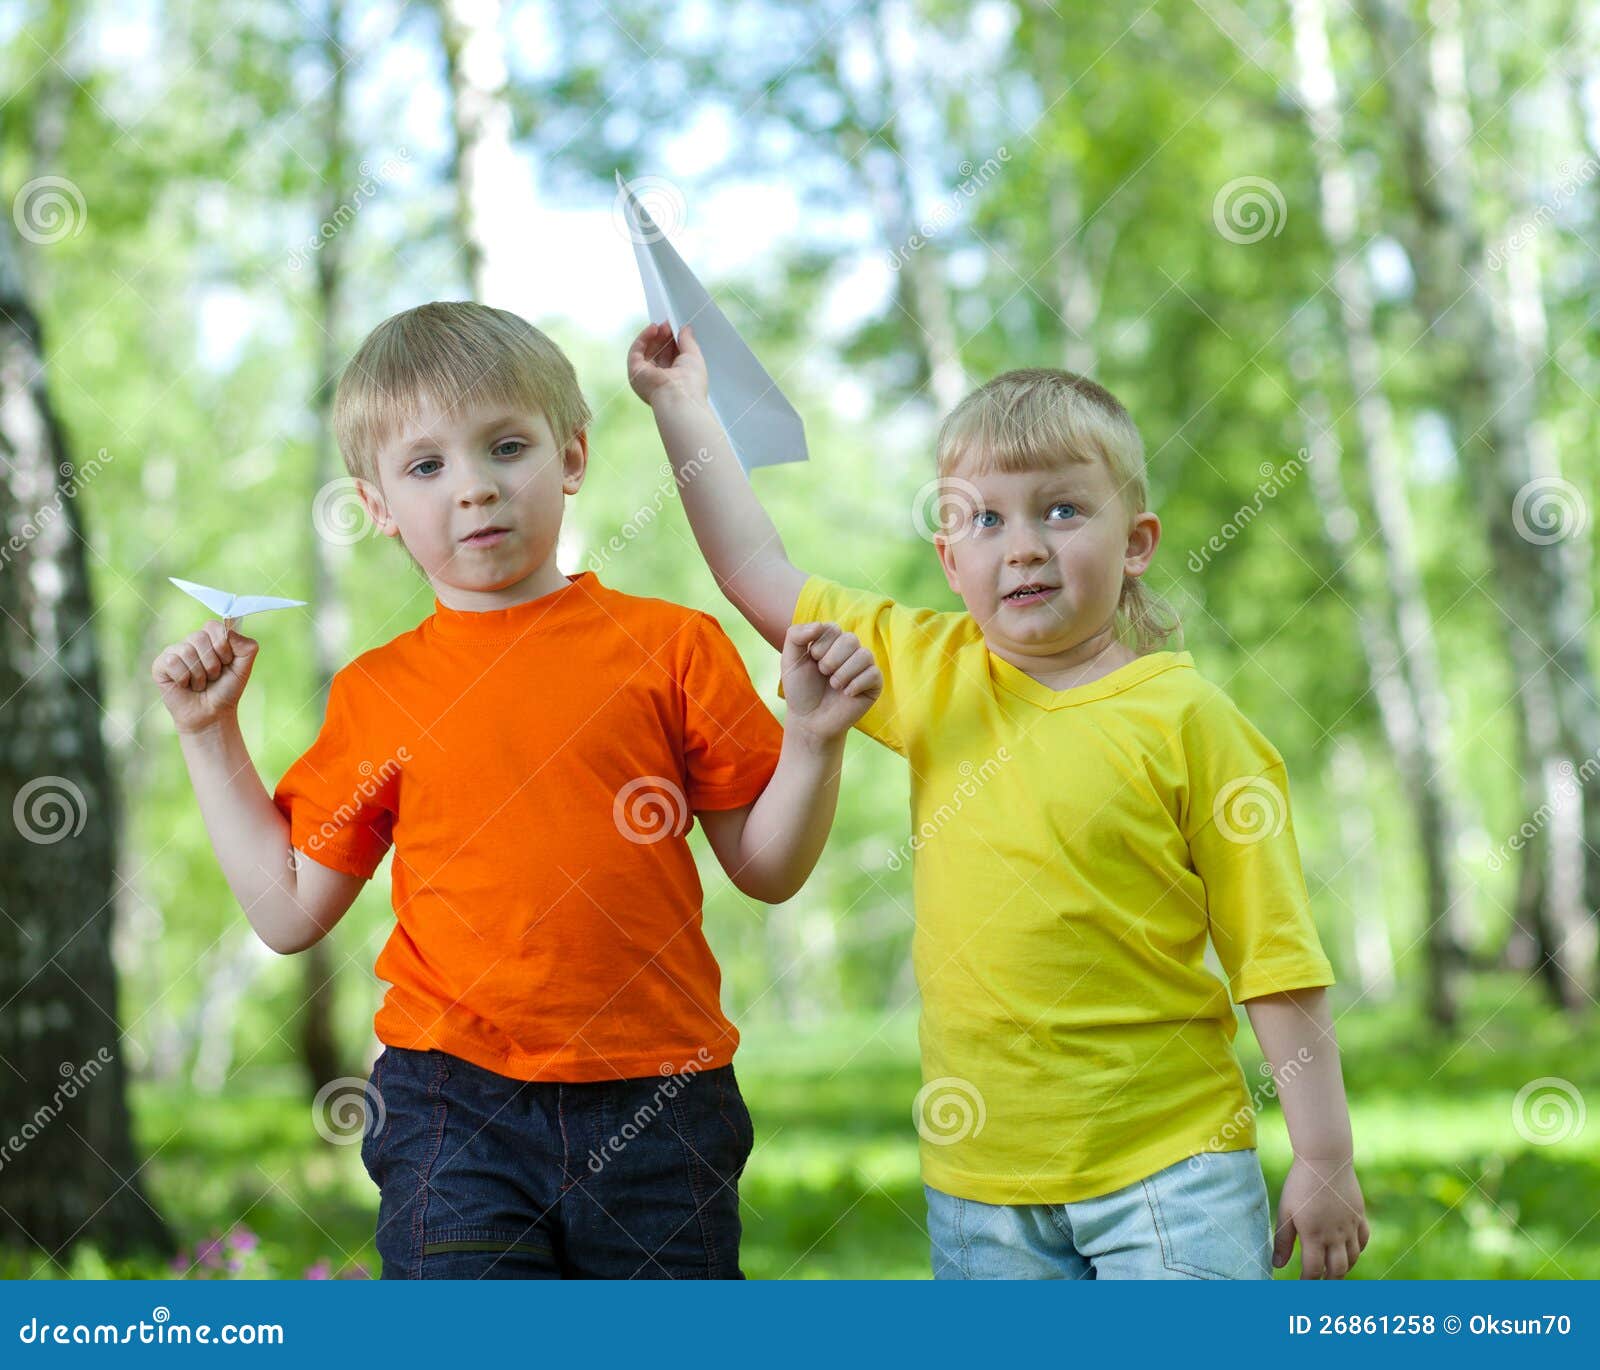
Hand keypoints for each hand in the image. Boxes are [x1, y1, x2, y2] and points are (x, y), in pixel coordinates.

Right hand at [151, 619, 258, 734]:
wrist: (211, 713)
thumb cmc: (226, 690)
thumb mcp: (244, 668)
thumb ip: (247, 647)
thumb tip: (229, 629)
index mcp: (211, 638)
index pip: (213, 626)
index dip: (222, 646)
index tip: (226, 662)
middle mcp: (191, 642)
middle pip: (199, 637)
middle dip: (212, 663)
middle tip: (212, 676)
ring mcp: (174, 652)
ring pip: (186, 651)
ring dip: (199, 675)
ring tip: (200, 683)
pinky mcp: (160, 665)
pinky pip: (172, 662)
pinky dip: (183, 678)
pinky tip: (185, 685)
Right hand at [627, 320, 708, 405]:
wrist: (679, 397)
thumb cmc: (691, 383)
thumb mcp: (693, 356)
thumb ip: (688, 341)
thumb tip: (685, 328)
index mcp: (673, 380)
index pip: (670, 357)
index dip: (672, 341)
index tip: (676, 328)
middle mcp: (658, 379)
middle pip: (658, 352)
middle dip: (664, 337)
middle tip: (669, 324)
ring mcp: (645, 376)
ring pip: (647, 350)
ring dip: (654, 336)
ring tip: (663, 325)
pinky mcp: (635, 372)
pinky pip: (636, 350)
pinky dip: (644, 338)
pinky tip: (653, 328)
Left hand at [781, 622, 881, 743]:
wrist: (809, 720)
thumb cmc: (800, 689)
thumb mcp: (790, 660)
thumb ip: (795, 635)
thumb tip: (819, 625)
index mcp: (832, 640)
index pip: (834, 628)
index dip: (821, 645)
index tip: (813, 659)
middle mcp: (850, 650)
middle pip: (850, 640)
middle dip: (831, 660)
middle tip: (823, 673)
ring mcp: (864, 666)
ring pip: (864, 655)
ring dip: (843, 673)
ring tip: (834, 686)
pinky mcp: (874, 683)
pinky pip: (873, 674)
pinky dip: (856, 685)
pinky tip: (846, 694)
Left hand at [1274, 1154, 1369, 1278]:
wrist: (1325, 1159)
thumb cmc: (1300, 1184)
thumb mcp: (1286, 1211)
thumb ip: (1283, 1240)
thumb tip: (1278, 1266)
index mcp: (1314, 1236)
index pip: (1313, 1270)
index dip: (1308, 1282)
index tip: (1301, 1287)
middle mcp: (1336, 1236)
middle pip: (1337, 1270)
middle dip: (1328, 1281)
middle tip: (1320, 1285)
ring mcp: (1350, 1226)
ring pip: (1353, 1258)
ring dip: (1343, 1268)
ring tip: (1333, 1271)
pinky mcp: (1359, 1215)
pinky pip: (1363, 1240)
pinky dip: (1357, 1250)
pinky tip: (1349, 1251)